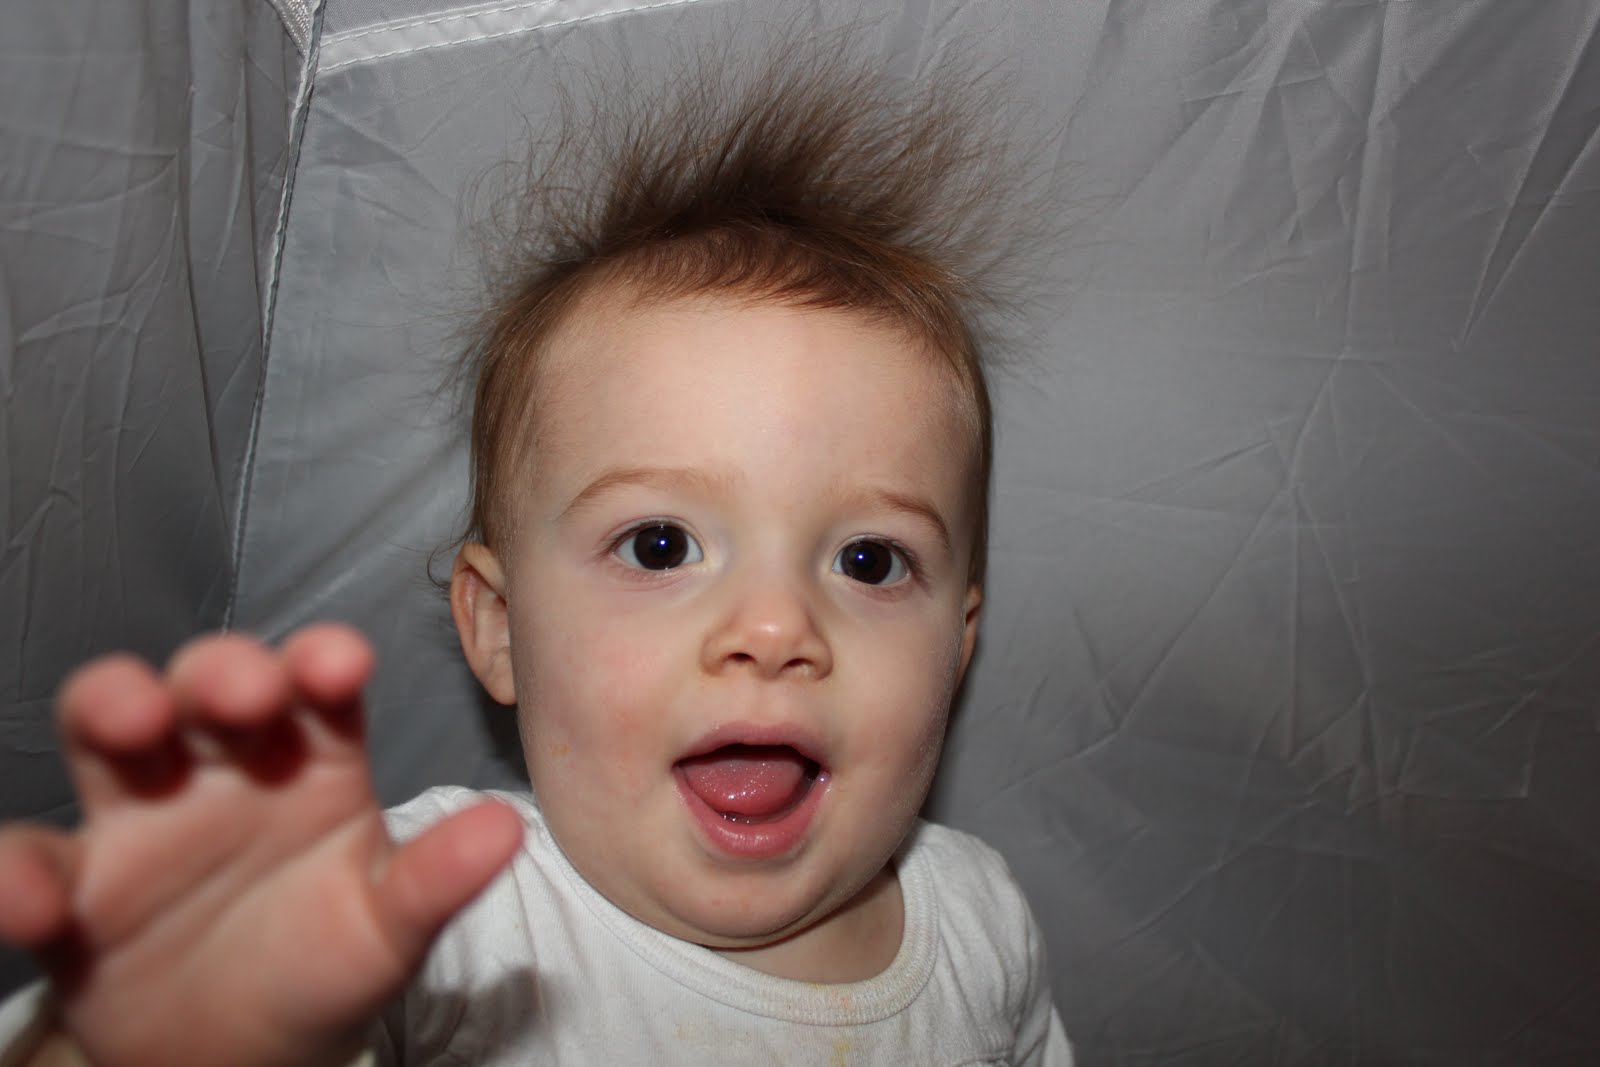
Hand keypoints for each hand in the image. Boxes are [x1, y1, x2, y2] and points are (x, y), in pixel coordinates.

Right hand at [0, 625, 523, 1066]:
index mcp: (315, 758)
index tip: (340, 662)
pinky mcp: (75, 883)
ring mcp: (144, 812)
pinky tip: (41, 901)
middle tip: (242, 689)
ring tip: (132, 720)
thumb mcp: (390, 929)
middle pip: (211, 683)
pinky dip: (20, 871)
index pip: (319, 685)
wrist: (243, 1056)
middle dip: (222, 669)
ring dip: (114, 705)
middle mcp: (226, 762)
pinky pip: (33, 860)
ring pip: (110, 725)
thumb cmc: (326, 964)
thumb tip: (508, 828)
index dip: (323, 660)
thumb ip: (438, 878)